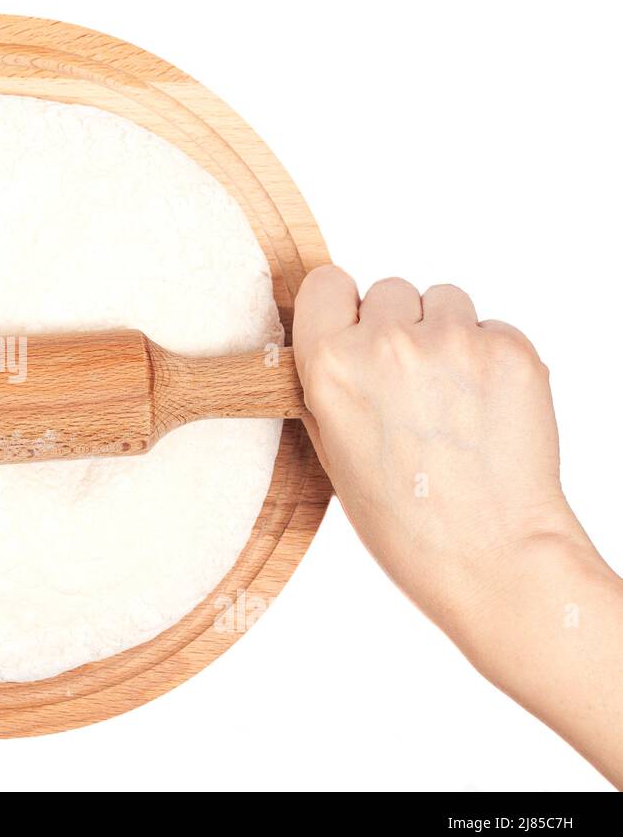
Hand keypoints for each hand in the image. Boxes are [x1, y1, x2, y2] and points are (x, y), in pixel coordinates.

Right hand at [294, 267, 622, 785]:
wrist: (488, 553)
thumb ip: (326, 381)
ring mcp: (453, 342)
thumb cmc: (403, 518)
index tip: (353, 333)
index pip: (327, 282)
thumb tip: (333, 336)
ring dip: (445, 336)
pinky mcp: (510, 349)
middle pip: (389, 289)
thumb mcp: (330, 448)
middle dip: (398, 326)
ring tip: (450, 399)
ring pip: (444, 300)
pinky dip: (489, 358)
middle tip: (409, 386)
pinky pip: (492, 327)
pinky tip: (483, 409)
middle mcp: (387, 343)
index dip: (341, 308)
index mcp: (328, 365)